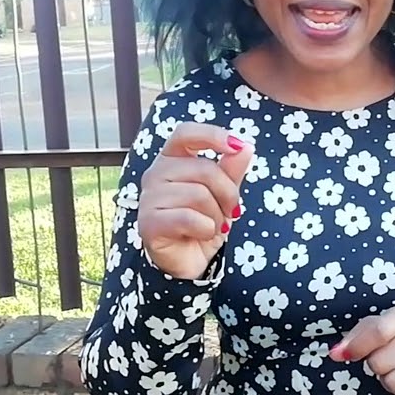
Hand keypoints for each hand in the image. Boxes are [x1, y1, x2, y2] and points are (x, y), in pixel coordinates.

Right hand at [138, 123, 252, 279]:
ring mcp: (148, 197)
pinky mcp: (148, 222)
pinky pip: (189, 218)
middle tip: (231, 211)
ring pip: (198, 195)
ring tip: (213, 225)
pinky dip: (206, 229)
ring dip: (217, 215)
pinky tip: (202, 234)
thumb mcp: (223, 194)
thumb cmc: (203, 222)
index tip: (236, 146)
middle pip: (203, 169)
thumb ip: (231, 170)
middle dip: (227, 192)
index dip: (212, 135)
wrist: (190, 261)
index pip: (186, 133)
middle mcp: (155, 173)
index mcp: (172, 159)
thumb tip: (246, 147)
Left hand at [329, 305, 394, 394]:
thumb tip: (335, 353)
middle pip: (379, 363)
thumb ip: (353, 338)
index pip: (378, 332)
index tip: (344, 355)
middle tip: (387, 358)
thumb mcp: (374, 327)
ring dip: (389, 380)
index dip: (357, 347)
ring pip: (392, 382)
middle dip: (376, 365)